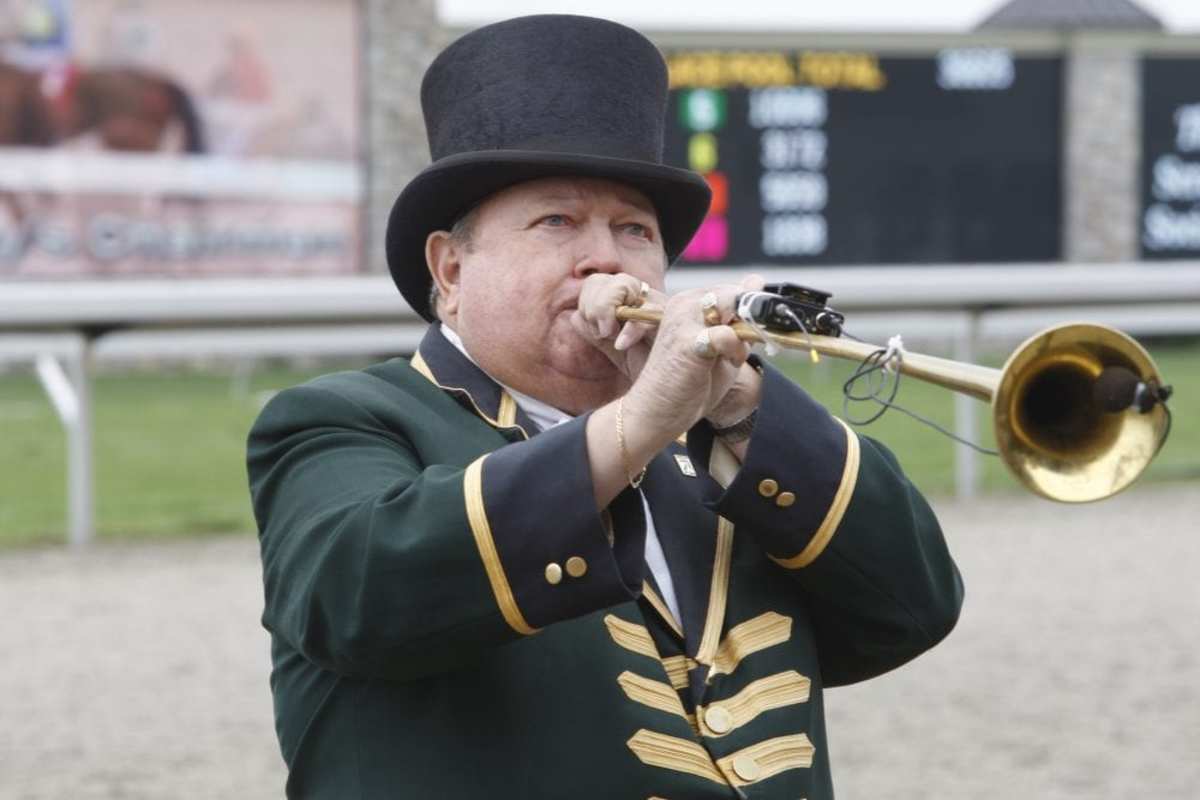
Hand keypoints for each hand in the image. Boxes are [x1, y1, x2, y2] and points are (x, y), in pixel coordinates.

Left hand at [570, 273, 665, 381]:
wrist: (678, 390)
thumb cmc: (652, 369)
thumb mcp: (617, 353)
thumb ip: (596, 335)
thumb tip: (575, 317)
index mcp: (630, 301)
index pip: (598, 282)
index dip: (587, 302)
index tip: (595, 331)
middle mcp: (645, 297)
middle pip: (609, 279)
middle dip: (596, 305)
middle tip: (602, 332)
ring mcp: (660, 304)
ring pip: (623, 284)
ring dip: (607, 308)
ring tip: (609, 335)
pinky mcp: (673, 319)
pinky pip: (646, 313)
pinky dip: (629, 328)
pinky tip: (622, 345)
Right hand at [621, 274, 764, 444]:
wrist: (655, 413)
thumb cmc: (687, 383)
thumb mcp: (722, 349)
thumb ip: (740, 321)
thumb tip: (757, 282)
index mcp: (690, 302)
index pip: (734, 291)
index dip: (751, 312)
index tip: (756, 333)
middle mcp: (684, 303)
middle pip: (735, 293)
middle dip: (751, 319)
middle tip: (750, 345)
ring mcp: (684, 319)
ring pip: (733, 304)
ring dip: (744, 330)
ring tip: (733, 356)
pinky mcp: (686, 341)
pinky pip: (726, 335)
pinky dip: (736, 350)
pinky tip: (730, 363)